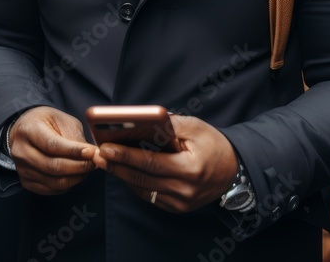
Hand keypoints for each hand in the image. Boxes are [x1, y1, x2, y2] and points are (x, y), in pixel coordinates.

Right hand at [9, 106, 96, 194]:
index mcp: (29, 130)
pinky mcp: (26, 182)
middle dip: (78, 167)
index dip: (74, 151)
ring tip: (87, 169)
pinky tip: (75, 175)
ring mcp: (22, 169)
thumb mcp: (62, 120)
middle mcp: (21, 151)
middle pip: (52, 166)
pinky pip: (50, 189)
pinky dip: (67, 185)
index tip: (91, 153)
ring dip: (75, 178)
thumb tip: (90, 154)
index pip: (52, 145)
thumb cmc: (46, 123)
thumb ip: (74, 137)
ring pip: (53, 181)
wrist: (25, 131)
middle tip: (94, 163)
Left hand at [91, 115, 237, 213]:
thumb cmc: (213, 144)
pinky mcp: (177, 207)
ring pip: (142, 189)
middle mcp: (184, 190)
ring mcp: (180, 202)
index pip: (150, 162)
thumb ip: (167, 125)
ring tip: (104, 161)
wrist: (233, 170)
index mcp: (190, 169)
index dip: (125, 155)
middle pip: (142, 178)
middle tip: (96, 154)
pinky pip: (149, 195)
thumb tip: (139, 122)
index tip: (105, 147)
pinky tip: (122, 170)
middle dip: (116, 165)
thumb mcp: (194, 127)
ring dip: (122, 174)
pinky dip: (135, 183)